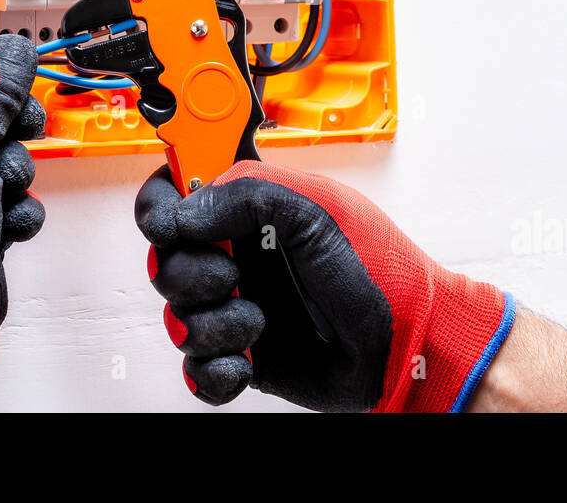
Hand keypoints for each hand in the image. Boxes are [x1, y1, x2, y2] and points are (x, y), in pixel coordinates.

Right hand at [135, 160, 515, 411]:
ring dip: (214, 325)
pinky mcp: (244, 358)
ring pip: (179, 319)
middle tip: (231, 276)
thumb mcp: (316, 211)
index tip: (167, 223)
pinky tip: (245, 363)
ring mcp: (238, 307)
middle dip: (190, 274)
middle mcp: (239, 257)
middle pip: (167, 262)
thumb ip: (245, 195)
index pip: (177, 195)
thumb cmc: (379, 270)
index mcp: (251, 212)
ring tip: (258, 323)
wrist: (407, 343)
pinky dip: (214, 372)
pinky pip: (197, 370)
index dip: (159, 206)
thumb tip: (182, 210)